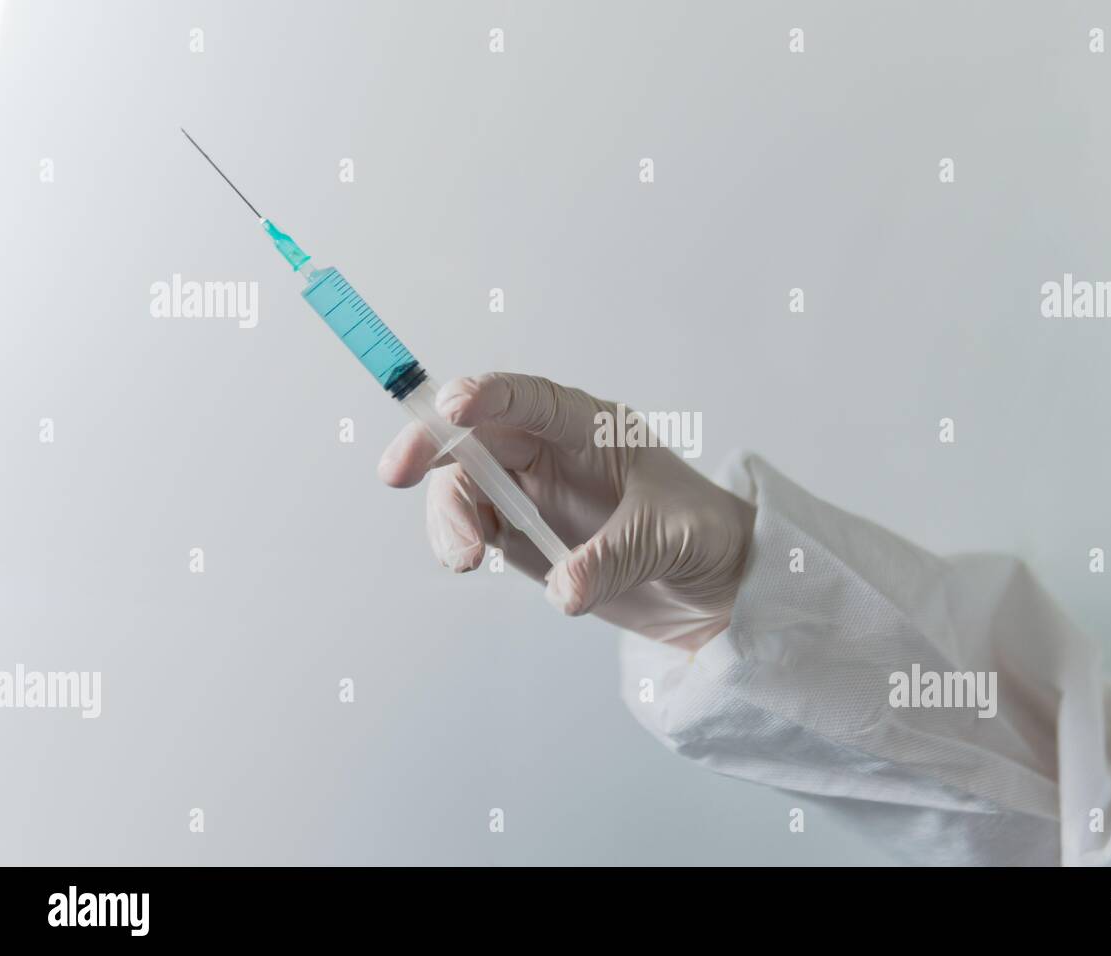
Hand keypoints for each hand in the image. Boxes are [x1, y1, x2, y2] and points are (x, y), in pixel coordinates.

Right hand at [378, 373, 754, 649]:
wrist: (714, 584)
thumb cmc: (704, 535)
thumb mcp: (670, 539)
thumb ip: (614, 559)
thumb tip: (562, 590)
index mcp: (591, 429)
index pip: (531, 399)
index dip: (488, 395)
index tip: (449, 407)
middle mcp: (551, 453)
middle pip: (475, 436)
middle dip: (432, 448)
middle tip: (396, 473)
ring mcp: (530, 495)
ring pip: (463, 486)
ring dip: (447, 515)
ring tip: (463, 559)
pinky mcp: (520, 537)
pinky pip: (471, 528)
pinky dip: (458, 541)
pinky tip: (469, 559)